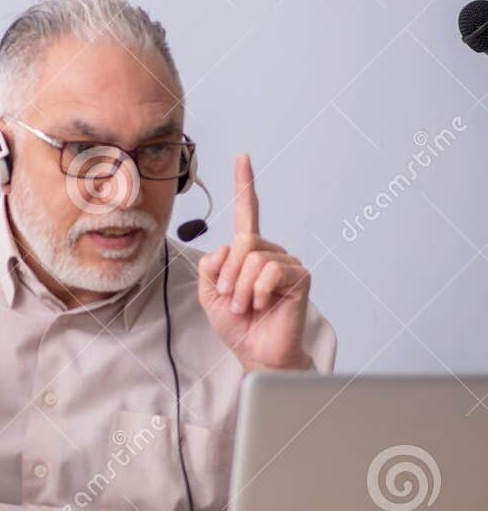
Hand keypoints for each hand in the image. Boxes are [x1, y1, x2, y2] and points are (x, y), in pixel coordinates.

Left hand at [198, 155, 312, 373]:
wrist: (257, 352)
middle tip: (233, 300)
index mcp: (247, 252)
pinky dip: (260, 292)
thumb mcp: (210, 293)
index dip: (245, 185)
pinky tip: (264, 306)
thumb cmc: (238, 325)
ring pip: (254, 258)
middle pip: (243, 242)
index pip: (248, 213)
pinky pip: (271, 271)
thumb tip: (227, 247)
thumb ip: (211, 266)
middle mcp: (270, 252)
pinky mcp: (300, 277)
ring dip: (243, 288)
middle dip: (230, 274)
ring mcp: (286, 263)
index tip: (243, 158)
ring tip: (248, 307)